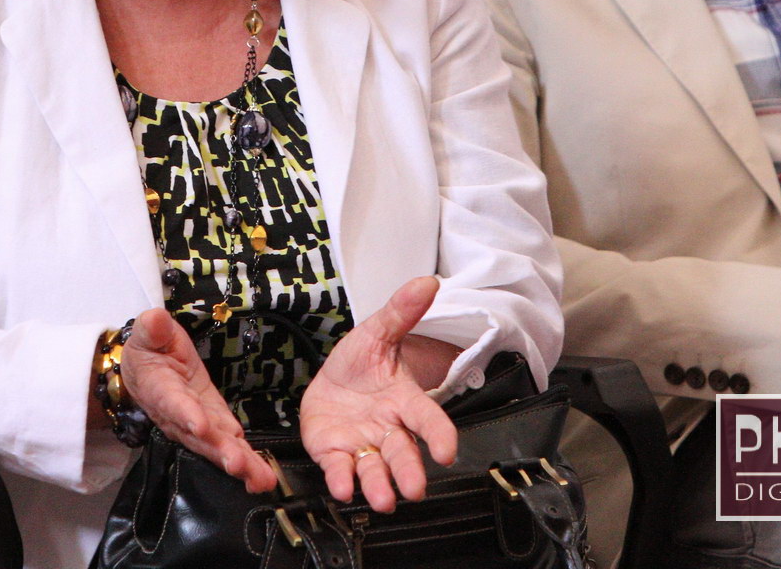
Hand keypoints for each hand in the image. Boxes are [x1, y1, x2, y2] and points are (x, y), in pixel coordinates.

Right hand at [120, 307, 277, 492]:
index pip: (173, 402)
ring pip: (216, 446)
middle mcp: (178, 414)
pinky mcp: (215, 424)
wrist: (145, 369)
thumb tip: (155, 319)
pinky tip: (263, 475)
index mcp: (161, 388)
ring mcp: (197, 423)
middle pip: (199, 436)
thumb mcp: (146, 333)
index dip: (186, 415)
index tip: (200, 426)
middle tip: (238, 464)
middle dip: (220, 450)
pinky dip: (246, 461)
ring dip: (238, 462)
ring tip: (259, 479)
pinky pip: (229, 444)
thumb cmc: (148, 350)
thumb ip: (151, 328)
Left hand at [299, 276, 457, 512]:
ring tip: (382, 499)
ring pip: (375, 468)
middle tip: (416, 489)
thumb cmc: (361, 362)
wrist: (332, 380)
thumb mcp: (378, 331)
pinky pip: (340, 469)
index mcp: (404, 401)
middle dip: (410, 471)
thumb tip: (428, 282)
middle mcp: (388, 429)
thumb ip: (402, 311)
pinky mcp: (336, 453)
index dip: (440, 435)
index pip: (428, 419)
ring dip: (379, 485)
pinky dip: (342, 479)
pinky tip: (343, 487)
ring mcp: (362, 444)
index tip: (448, 451)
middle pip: (404, 453)